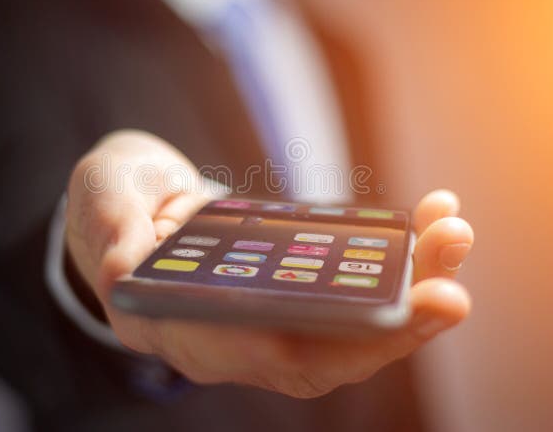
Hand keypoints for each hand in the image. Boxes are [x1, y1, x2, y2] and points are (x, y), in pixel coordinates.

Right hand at [66, 129, 473, 397]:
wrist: (137, 200)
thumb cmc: (114, 199)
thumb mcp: (99, 197)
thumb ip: (107, 227)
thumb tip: (122, 266)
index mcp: (174, 324)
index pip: (246, 356)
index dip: (310, 346)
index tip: (372, 320)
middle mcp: (229, 337)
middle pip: (320, 353)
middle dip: (391, 330)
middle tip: (449, 292)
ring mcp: (267, 317)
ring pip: (350, 328)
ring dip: (411, 291)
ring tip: (453, 237)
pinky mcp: (295, 290)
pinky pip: (355, 291)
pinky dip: (401, 263)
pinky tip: (433, 220)